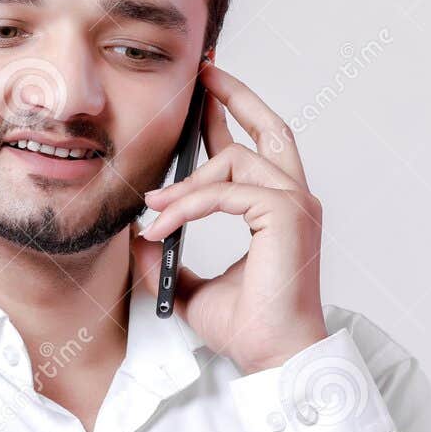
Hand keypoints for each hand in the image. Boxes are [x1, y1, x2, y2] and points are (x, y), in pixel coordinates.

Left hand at [133, 59, 328, 374]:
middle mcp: (293, 199)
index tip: (206, 92)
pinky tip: (162, 226)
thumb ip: (167, 257)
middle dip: (232, 95)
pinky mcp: (286, 215)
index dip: (230, 114)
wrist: (271, 356)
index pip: (256, 147)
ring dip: (184, 185)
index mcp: (278, 209)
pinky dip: (187, 206)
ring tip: (153, 212)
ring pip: (233, 161)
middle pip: (268, 127)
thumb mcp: (189, 286)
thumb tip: (136, 235)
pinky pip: (224, 193)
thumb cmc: (246, 326)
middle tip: (201, 75)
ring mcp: (294, 204)